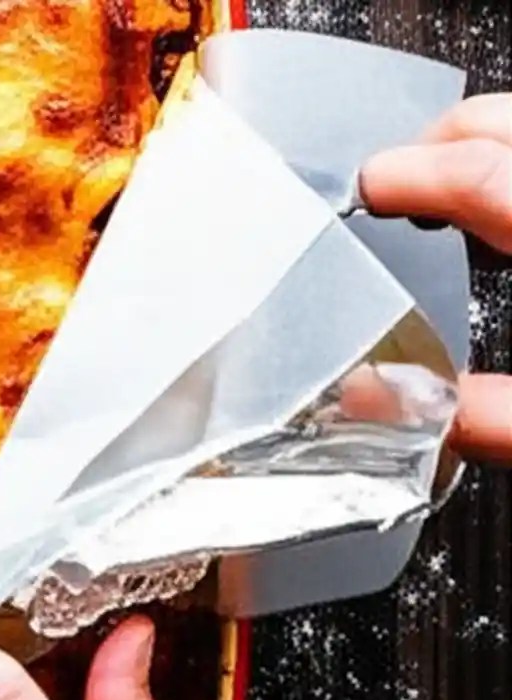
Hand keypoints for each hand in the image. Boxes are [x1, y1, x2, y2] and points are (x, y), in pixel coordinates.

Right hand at [361, 93, 511, 463]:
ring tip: (446, 198)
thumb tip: (375, 406)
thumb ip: (479, 414)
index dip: (408, 173)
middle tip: (394, 184)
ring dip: (479, 150)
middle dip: (437, 139)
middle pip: (502, 121)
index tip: (365, 187)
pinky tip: (503, 225)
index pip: (479, 172)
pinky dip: (507, 173)